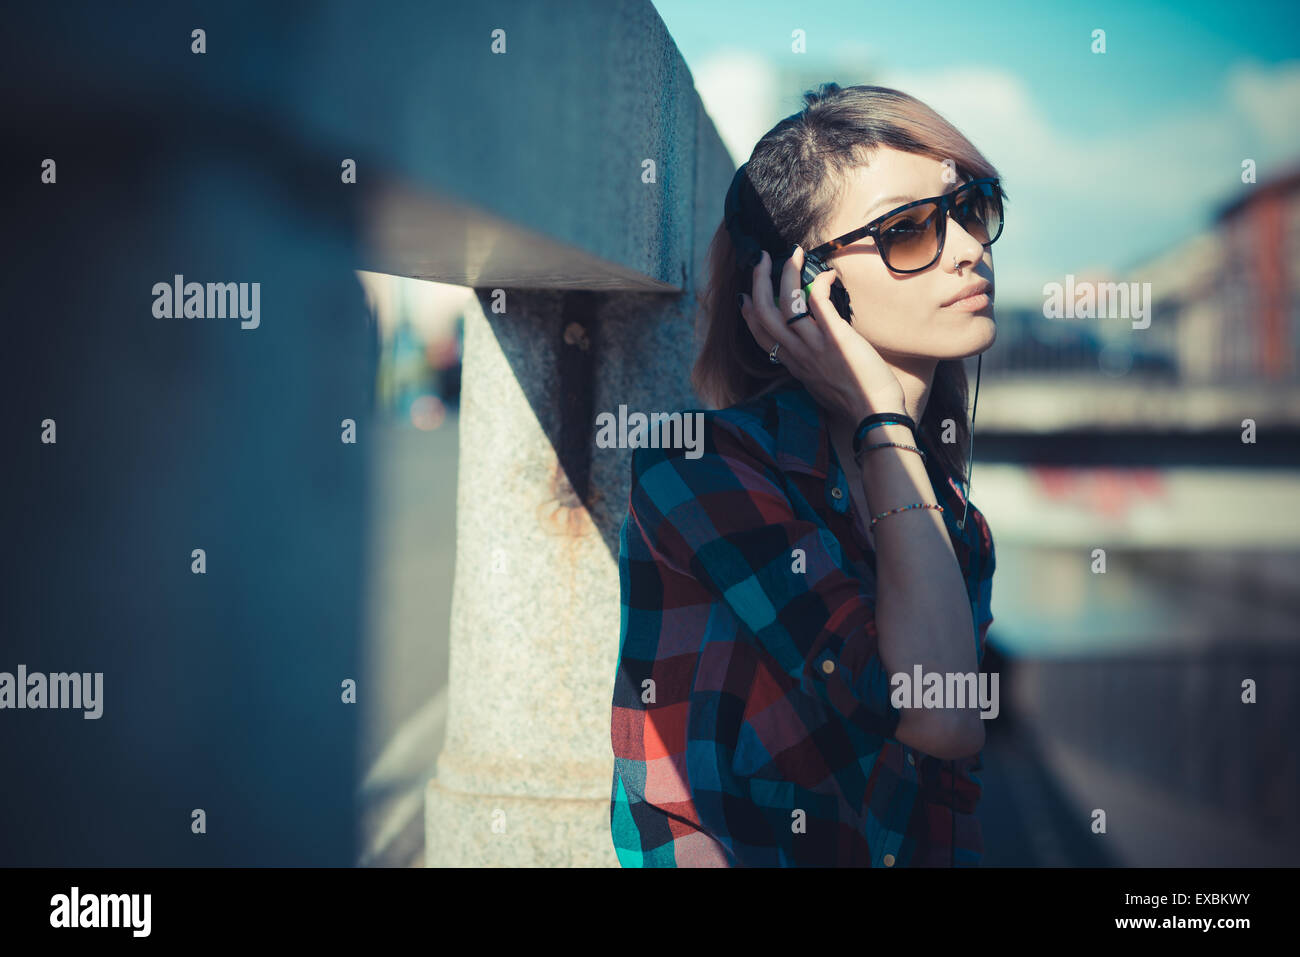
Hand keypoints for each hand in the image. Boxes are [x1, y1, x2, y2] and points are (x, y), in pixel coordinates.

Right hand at [740, 246, 905, 420]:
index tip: (746, 294)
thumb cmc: (855, 400)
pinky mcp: (835, 337)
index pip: (759, 334)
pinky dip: (820, 282)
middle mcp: (797, 353)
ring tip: (793, 254)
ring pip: (785, 303)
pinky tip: (829, 275)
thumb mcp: (821, 383)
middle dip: (758, 281)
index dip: (749, 311)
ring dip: (786, 273)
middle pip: (763, 313)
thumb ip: (812, 364)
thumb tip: (816, 348)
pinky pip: (818, 301)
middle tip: (762, 259)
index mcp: (792, 363)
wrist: (874, 413)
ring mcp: (813, 345)